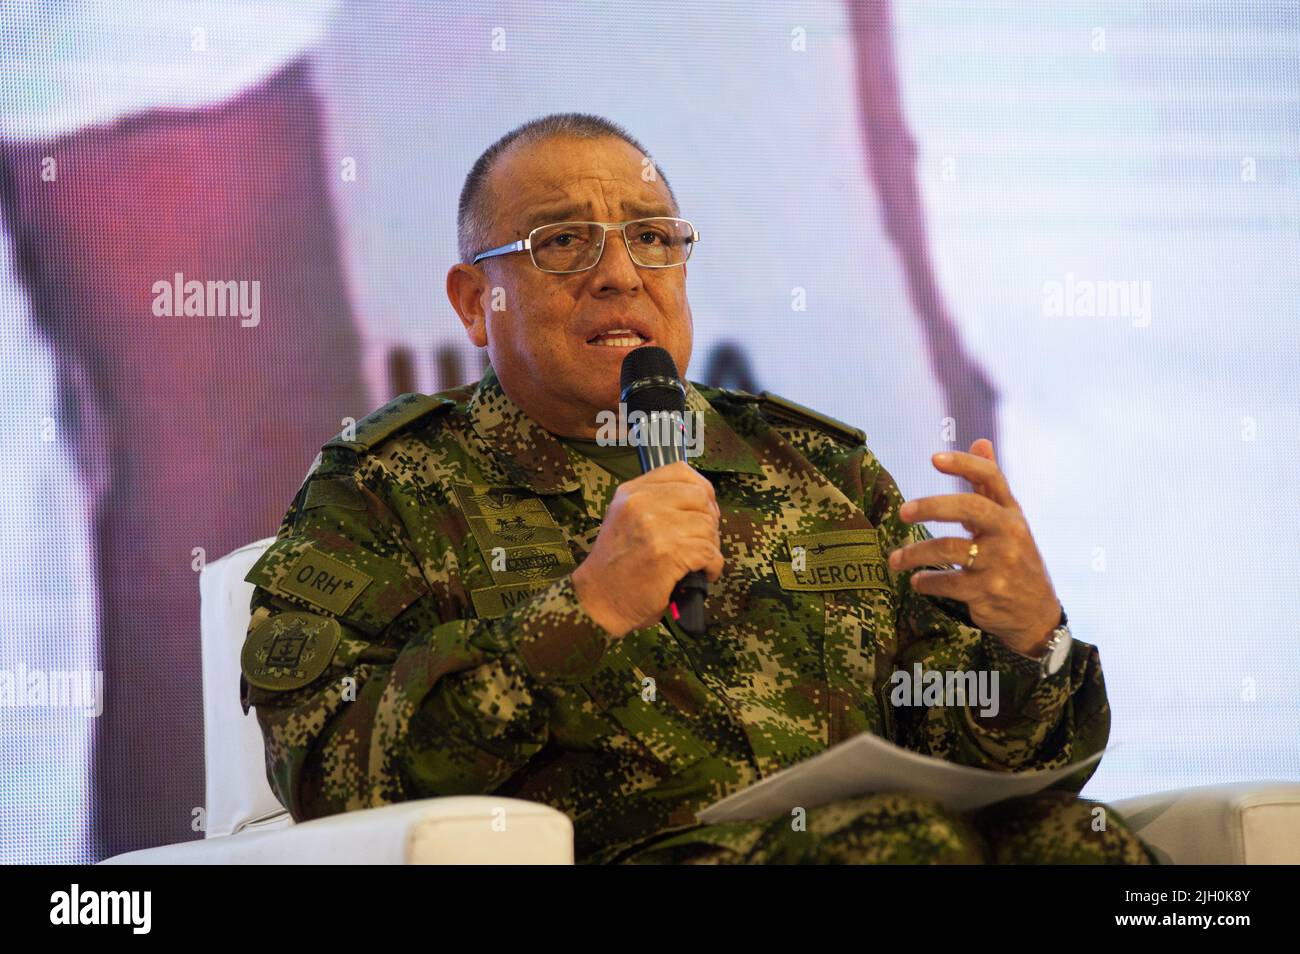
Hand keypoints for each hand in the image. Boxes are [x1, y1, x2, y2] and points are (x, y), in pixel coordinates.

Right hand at [572, 461, 723, 638]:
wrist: (599, 600)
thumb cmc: (617, 566)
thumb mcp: (626, 520)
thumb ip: (655, 503)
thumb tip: (703, 500)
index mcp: (631, 492)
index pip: (681, 471)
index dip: (702, 491)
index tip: (704, 511)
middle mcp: (641, 503)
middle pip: (701, 498)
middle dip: (709, 522)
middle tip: (701, 543)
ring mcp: (655, 527)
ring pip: (708, 527)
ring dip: (710, 548)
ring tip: (697, 562)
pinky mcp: (668, 552)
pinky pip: (710, 553)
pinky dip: (712, 567)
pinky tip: (701, 574)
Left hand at [887, 439, 1059, 656]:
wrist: (1036, 614)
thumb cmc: (1016, 559)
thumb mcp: (1009, 522)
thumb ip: (990, 486)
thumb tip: (981, 441)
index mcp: (1011, 513)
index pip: (991, 478)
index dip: (964, 464)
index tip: (933, 458)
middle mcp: (1010, 534)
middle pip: (969, 508)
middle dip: (931, 506)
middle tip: (903, 511)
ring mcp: (1000, 564)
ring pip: (948, 549)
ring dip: (914, 554)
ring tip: (895, 560)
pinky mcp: (987, 591)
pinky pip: (947, 582)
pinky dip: (926, 582)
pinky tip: (917, 581)